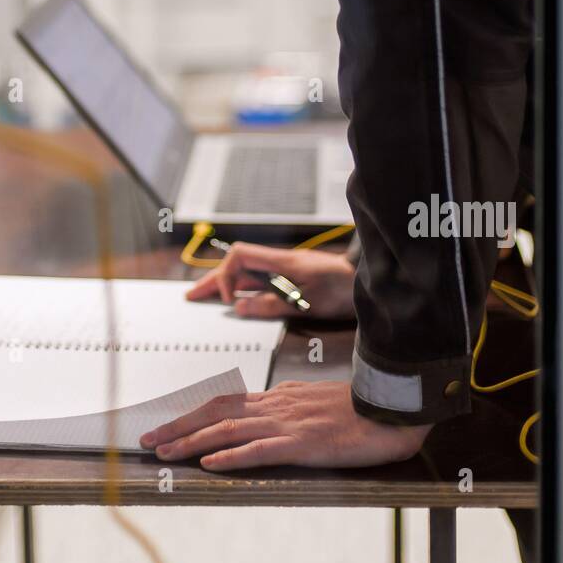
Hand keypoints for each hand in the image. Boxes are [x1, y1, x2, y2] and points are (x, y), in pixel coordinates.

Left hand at [140, 381, 430, 469]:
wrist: (393, 408)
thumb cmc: (361, 408)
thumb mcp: (317, 401)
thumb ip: (291, 405)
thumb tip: (270, 405)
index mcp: (280, 396)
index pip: (225, 401)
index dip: (192, 412)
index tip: (167, 423)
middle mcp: (277, 405)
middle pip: (216, 411)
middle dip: (178, 426)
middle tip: (148, 440)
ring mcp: (288, 422)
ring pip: (229, 429)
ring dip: (192, 441)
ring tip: (165, 452)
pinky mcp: (304, 443)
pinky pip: (260, 449)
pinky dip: (231, 456)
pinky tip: (211, 463)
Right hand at [187, 241, 354, 319]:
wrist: (369, 281)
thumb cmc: (342, 289)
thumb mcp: (306, 302)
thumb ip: (270, 304)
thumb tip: (237, 307)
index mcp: (280, 261)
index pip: (239, 256)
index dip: (226, 274)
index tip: (228, 298)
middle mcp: (279, 263)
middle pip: (238, 266)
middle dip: (214, 280)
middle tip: (192, 296)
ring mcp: (286, 271)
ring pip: (248, 275)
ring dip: (227, 286)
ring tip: (206, 299)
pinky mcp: (294, 280)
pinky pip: (262, 284)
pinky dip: (245, 291)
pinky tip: (237, 301)